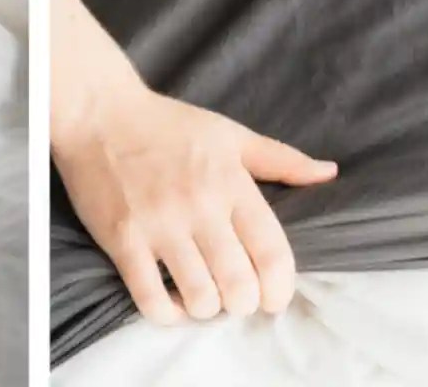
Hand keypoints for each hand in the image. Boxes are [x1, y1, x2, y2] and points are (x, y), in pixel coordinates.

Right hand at [53, 82, 336, 323]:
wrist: (99, 113)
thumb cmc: (167, 124)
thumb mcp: (230, 134)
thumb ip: (282, 159)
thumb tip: (329, 172)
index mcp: (231, 183)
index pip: (272, 253)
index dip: (280, 288)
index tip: (273, 296)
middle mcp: (199, 206)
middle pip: (239, 284)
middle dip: (243, 304)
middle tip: (235, 298)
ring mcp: (159, 225)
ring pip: (199, 297)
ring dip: (206, 309)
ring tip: (204, 298)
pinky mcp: (123, 239)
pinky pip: (150, 298)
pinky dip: (167, 314)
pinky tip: (171, 303)